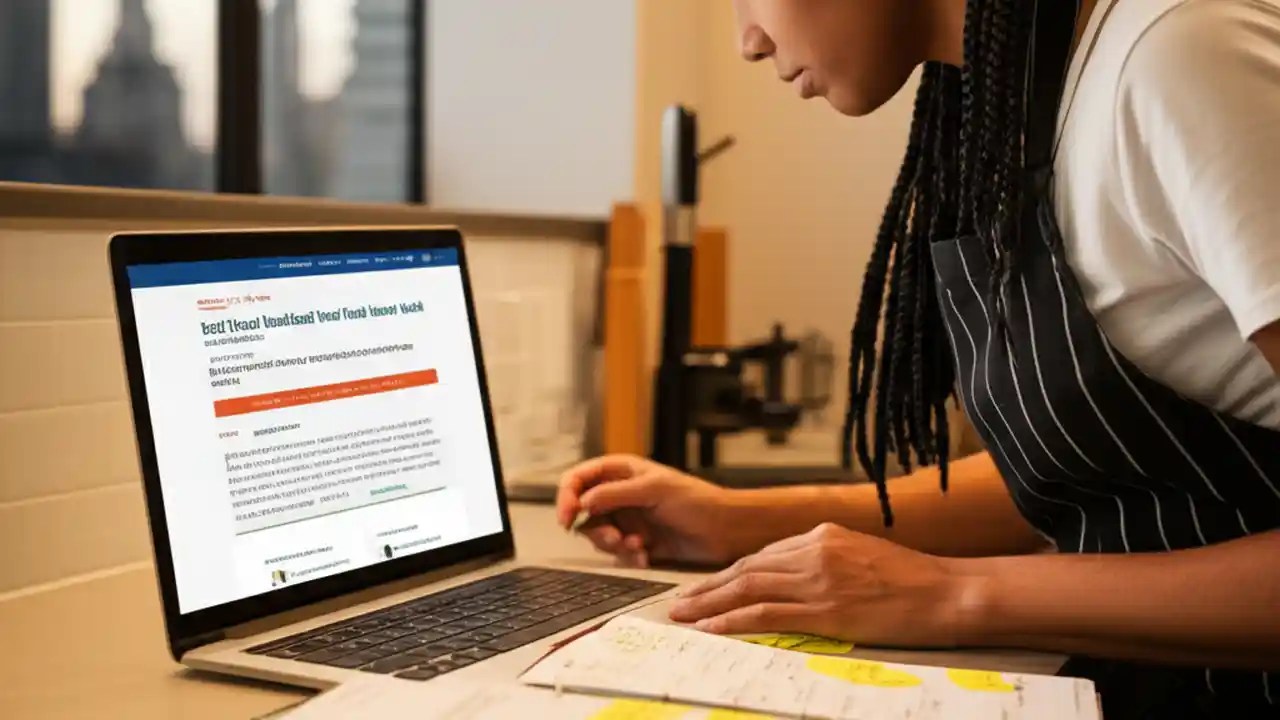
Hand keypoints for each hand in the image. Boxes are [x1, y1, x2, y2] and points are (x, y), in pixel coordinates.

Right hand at [556, 455, 743, 567]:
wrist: (726, 530)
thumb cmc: (697, 501)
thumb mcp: (654, 490)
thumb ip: (615, 493)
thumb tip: (582, 501)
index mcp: (621, 471)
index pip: (578, 479)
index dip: (566, 496)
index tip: (567, 518)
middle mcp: (619, 494)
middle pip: (583, 512)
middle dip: (596, 530)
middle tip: (615, 539)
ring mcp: (628, 519)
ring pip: (598, 535)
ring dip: (614, 545)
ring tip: (637, 547)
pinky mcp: (637, 542)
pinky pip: (617, 553)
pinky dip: (628, 556)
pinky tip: (646, 556)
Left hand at [668, 523, 970, 647]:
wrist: (948, 592)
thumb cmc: (914, 580)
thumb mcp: (863, 554)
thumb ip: (827, 559)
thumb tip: (795, 574)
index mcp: (823, 534)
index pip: (763, 555)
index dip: (729, 573)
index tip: (707, 586)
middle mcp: (814, 551)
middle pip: (746, 568)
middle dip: (708, 587)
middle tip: (679, 601)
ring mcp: (818, 580)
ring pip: (748, 589)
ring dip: (710, 603)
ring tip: (683, 615)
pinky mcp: (826, 610)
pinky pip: (767, 615)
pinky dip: (734, 621)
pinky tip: (713, 629)